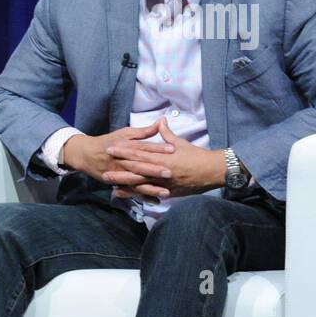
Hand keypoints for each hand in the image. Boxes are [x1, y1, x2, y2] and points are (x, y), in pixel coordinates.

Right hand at [61, 121, 170, 198]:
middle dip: (153, 170)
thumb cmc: (108, 142)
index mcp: (124, 146)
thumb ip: (143, 131)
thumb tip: (160, 122)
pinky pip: (131, 191)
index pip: (142, 147)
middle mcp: (121, 161)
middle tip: (170, 173)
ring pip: (135, 182)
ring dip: (150, 188)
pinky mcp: (117, 183)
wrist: (86, 154)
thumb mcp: (124, 133)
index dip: (156, 148)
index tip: (172, 149)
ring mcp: (118, 174)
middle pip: (138, 166)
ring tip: (166, 192)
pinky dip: (143, 197)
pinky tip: (155, 201)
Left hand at [106, 116, 225, 199]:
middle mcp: (161, 169)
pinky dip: (137, 195)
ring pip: (141, 183)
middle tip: (102, 167)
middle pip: (136, 168)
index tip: (110, 147)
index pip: (139, 152)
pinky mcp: (168, 192)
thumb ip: (167, 134)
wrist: (212, 171)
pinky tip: (125, 195)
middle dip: (119, 167)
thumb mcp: (181, 143)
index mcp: (163, 156)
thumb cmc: (197, 155)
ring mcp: (164, 182)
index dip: (124, 150)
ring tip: (110, 183)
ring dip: (124, 183)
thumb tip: (160, 121)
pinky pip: (149, 194)